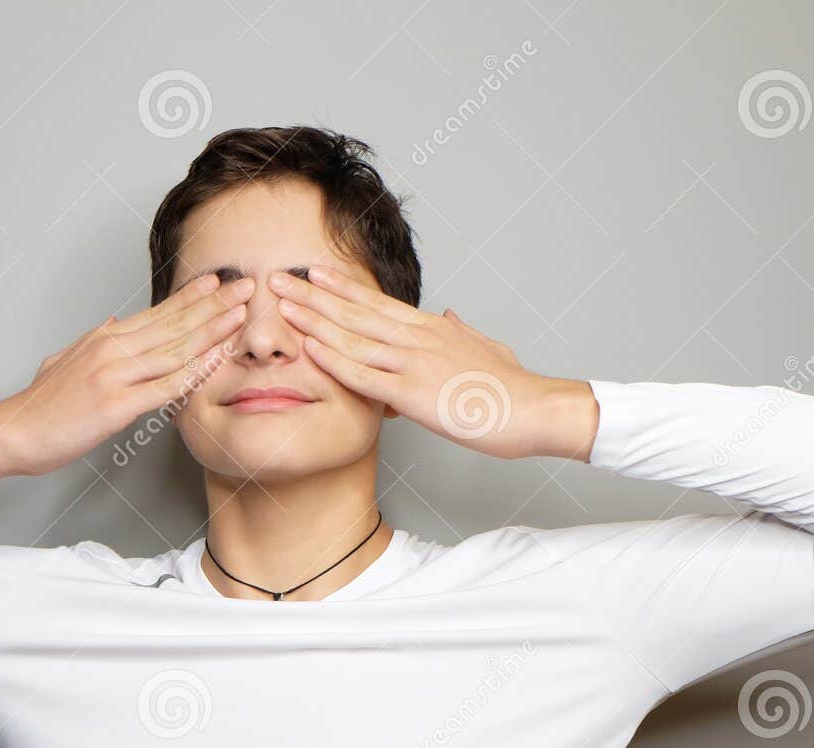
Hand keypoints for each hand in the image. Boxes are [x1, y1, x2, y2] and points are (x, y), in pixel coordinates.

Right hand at [0, 273, 255, 489]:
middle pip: (173, 324)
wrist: (12, 431)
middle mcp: (112, 349)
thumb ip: (94, 343)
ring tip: (241, 314)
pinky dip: (195, 372)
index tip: (217, 282)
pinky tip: (216, 359)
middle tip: (246, 287)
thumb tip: (117, 324)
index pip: (158, 313)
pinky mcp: (116, 405)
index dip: (191, 297)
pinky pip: (165, 386)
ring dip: (212, 330)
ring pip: (175, 348)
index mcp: (104, 339)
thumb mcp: (66, 360)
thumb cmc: (40, 406)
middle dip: (213, 304)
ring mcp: (114, 375)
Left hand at [269, 265, 597, 460]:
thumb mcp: (487, 347)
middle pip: (355, 311)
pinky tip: (310, 348)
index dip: (341, 286)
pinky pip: (365, 376)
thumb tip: (448, 313)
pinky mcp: (414, 393)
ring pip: (352, 337)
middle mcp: (418, 338)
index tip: (313, 272)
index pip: (376, 302)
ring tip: (280, 305)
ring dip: (313, 320)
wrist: (536, 408)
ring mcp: (414, 363)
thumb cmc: (514, 388)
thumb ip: (462, 330)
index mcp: (432, 328)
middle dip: (312, 295)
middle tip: (276, 279)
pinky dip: (335, 361)